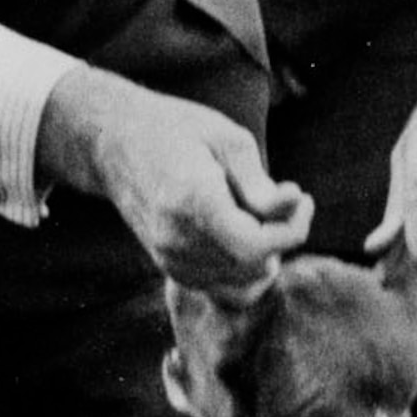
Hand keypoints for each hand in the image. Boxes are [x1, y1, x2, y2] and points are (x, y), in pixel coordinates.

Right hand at [37, 68, 311, 292]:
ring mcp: (169, 257)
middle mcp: (176, 239)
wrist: (113, 143)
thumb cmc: (176, 130)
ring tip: (262, 213)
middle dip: (283, 237)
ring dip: (265, 253)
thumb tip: (293, 206)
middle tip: (287, 199)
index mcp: (192, 201)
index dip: (291, 230)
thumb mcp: (226, 139)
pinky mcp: (169, 266)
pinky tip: (244, 231)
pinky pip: (222, 286)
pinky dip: (244, 266)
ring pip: (242, 282)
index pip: (255, 245)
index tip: (303, 197)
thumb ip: (259, 182)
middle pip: (253, 265)